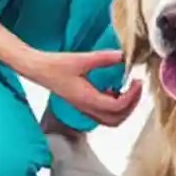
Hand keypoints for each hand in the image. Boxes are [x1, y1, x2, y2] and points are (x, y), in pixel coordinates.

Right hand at [20, 49, 143, 126]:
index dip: (131, 96)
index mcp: (87, 99)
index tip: (137, 81)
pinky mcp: (83, 105)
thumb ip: (104, 58)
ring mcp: (84, 109)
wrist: (38, 70)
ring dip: (124, 108)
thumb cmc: (56, 65)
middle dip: (131, 106)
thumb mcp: (82, 59)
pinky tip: (115, 89)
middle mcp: (86, 108)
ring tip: (129, 89)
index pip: (117, 107)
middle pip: (116, 120)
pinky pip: (104, 114)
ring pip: (111, 120)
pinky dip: (115, 106)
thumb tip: (124, 55)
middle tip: (137, 87)